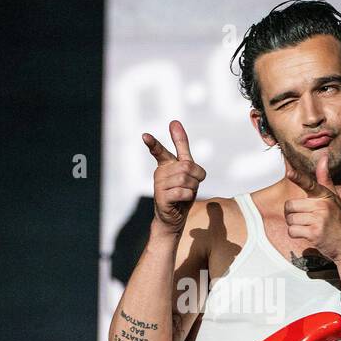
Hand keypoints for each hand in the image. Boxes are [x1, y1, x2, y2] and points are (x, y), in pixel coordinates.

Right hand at [143, 119, 205, 234]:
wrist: (174, 218)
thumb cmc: (182, 193)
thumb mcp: (187, 170)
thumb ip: (183, 149)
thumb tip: (174, 122)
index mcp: (165, 165)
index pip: (159, 151)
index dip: (153, 143)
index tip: (145, 136)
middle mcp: (159, 173)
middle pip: (186, 166)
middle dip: (196, 176)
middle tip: (192, 184)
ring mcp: (159, 186)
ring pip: (185, 179)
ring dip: (192, 187)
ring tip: (186, 193)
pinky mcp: (161, 198)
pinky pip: (182, 192)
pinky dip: (188, 196)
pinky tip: (182, 200)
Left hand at [283, 152, 340, 263]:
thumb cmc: (340, 223)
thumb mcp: (335, 199)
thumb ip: (325, 180)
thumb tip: (323, 158)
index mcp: (326, 196)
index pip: (310, 184)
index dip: (298, 178)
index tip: (289, 172)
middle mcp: (323, 206)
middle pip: (290, 205)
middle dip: (292, 214)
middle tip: (303, 220)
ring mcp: (319, 219)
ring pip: (290, 219)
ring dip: (294, 226)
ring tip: (308, 228)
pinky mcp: (315, 233)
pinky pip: (293, 231)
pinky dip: (296, 235)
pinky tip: (307, 235)